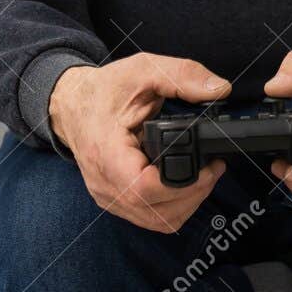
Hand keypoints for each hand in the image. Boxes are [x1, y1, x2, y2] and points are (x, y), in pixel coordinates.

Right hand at [48, 53, 230, 232]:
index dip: (182, 185)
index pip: (143, 188)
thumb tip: (220, 89)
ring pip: (155, 221)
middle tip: (214, 168)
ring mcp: (108, 196)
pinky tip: (185, 185)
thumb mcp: (144, 70)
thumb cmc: (104, 90)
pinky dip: (172, 207)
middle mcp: (104, 182)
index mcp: (107, 152)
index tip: (207, 167)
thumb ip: (183, 76)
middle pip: (155, 211)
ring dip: (187, 204)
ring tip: (204, 177)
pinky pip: (148, 217)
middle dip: (194, 194)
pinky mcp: (114, 200)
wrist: (71, 105)